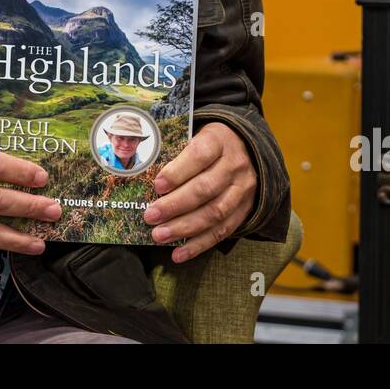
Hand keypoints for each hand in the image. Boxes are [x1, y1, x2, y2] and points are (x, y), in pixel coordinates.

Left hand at [144, 122, 256, 262]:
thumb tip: (143, 175)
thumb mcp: (195, 135)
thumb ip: (176, 152)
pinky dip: (199, 245)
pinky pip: (222, 231)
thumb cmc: (209, 144)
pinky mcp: (244, 210)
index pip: (199, 155)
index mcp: (219, 140)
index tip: (157, 185)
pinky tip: (179, 253)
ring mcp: (242, 189)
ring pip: (214, 212)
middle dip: (175, 205)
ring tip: (159, 236)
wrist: (246, 148)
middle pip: (205, 188)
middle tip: (150, 216)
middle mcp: (234, 165)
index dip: (178, 172)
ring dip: (184, 228)